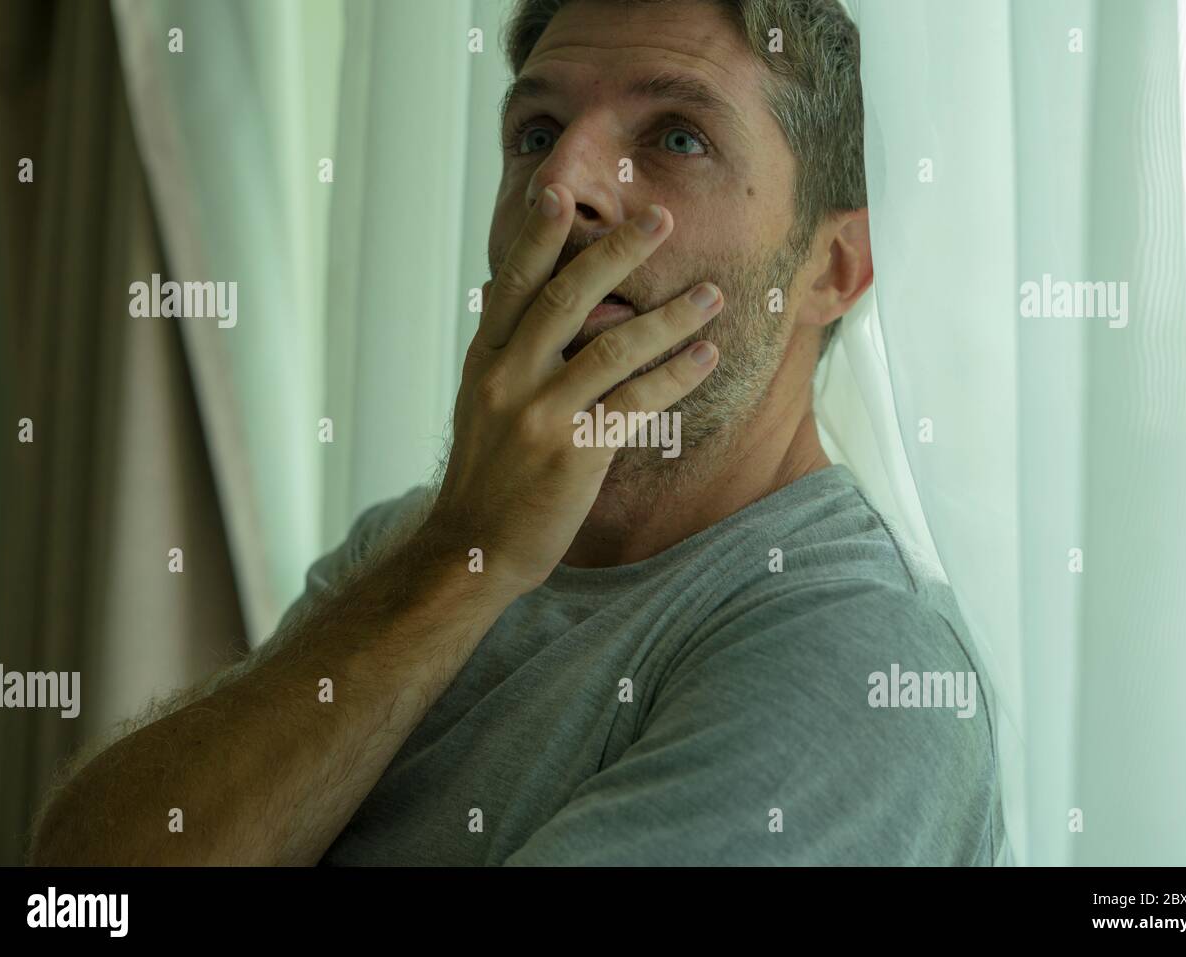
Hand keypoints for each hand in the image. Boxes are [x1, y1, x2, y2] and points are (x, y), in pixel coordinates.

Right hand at [424, 184, 722, 595]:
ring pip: (614, 346)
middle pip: (568, 297)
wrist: (472, 549)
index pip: (512, 284)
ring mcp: (540, 414)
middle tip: (659, 218)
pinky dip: (676, 376)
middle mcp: (508, 378)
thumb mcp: (484, 403)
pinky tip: (707, 357)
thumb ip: (512, 354)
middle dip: (617, 251)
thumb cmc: (487, 475)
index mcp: (485, 360)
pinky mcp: (574, 452)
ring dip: (671, 316)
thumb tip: (541, 306)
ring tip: (712, 294)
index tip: (559, 193)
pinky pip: (636, 402)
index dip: (538, 237)